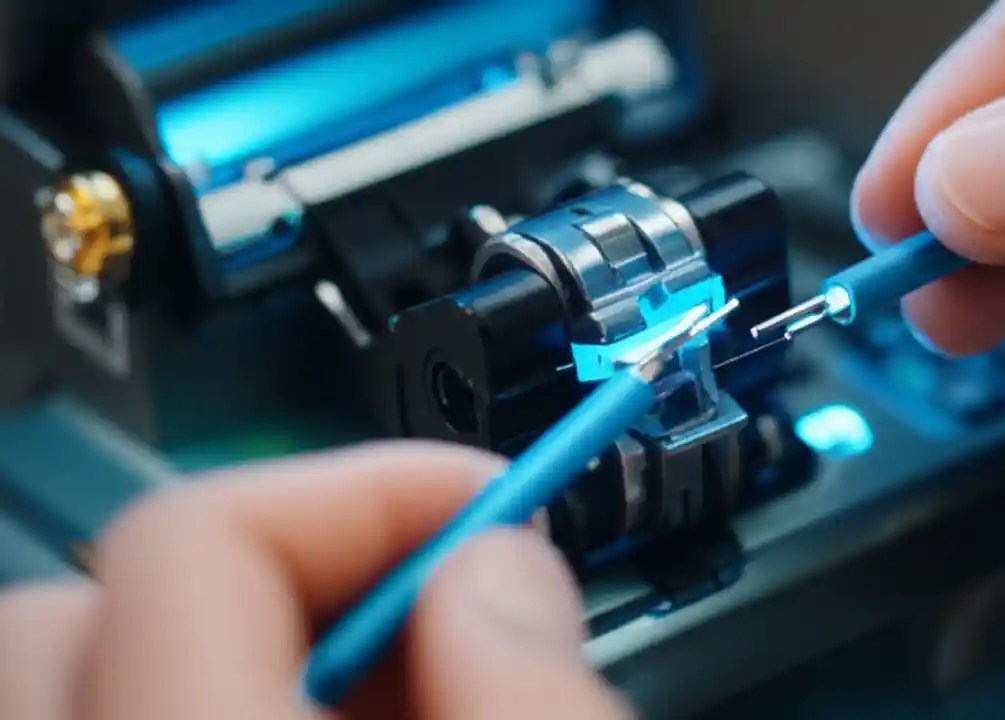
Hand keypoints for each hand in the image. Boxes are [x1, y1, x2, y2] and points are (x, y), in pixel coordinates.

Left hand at [0, 443, 630, 719]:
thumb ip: (529, 694)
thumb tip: (493, 566)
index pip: (198, 543)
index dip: (371, 485)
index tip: (486, 501)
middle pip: (106, 591)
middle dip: (287, 556)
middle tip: (430, 594)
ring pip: (96, 661)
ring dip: (253, 624)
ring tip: (397, 678)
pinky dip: (226, 691)